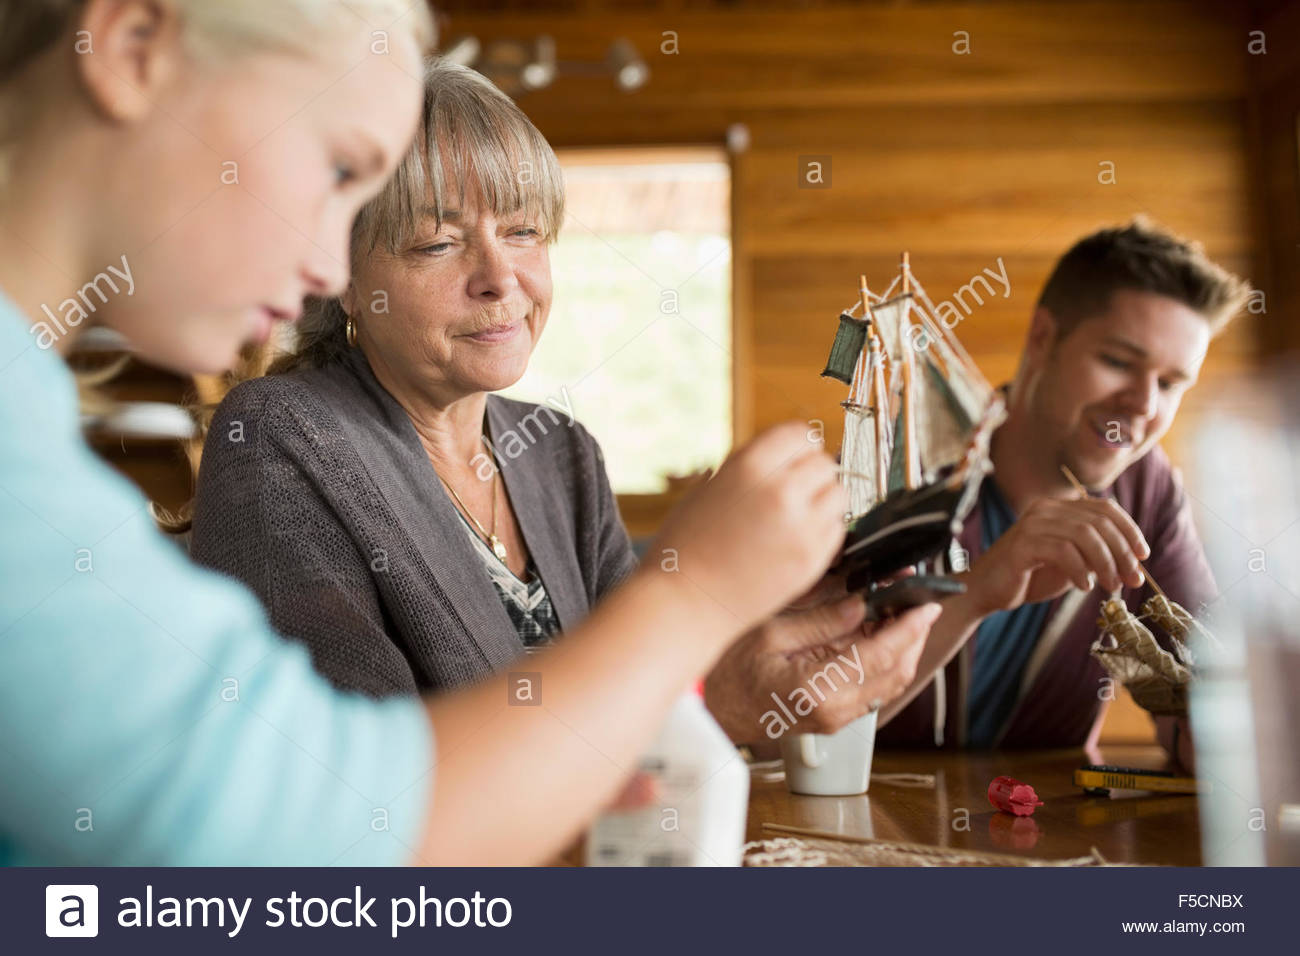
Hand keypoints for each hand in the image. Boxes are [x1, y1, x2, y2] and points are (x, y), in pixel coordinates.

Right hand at [643, 421, 846, 636]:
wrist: (685, 601)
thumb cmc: (685, 546)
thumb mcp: (707, 489)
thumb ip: (745, 468)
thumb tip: (776, 455)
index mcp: (749, 465)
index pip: (800, 434)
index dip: (798, 447)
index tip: (794, 459)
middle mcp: (780, 490)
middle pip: (824, 462)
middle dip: (812, 474)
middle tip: (796, 491)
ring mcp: (801, 526)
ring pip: (838, 494)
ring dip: (823, 500)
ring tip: (799, 516)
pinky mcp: (812, 559)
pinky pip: (837, 529)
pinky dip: (824, 530)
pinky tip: (798, 539)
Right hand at [703, 590, 939, 745]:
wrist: (710, 710)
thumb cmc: (728, 671)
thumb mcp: (771, 632)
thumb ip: (822, 620)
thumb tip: (862, 603)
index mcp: (820, 689)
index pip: (883, 654)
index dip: (910, 626)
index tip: (927, 603)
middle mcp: (835, 710)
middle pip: (897, 672)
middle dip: (915, 636)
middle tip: (920, 603)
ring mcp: (836, 719)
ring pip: (891, 683)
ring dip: (903, 649)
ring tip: (903, 614)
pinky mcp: (834, 717)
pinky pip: (874, 690)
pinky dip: (885, 662)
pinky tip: (878, 636)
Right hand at [965, 494, 1149, 615]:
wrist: (987, 591)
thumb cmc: (1029, 578)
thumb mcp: (1071, 564)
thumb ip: (1096, 557)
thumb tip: (1134, 564)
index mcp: (1059, 508)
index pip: (1105, 508)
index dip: (1130, 530)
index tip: (1143, 557)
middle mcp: (1046, 509)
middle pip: (1099, 522)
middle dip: (1123, 553)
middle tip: (1132, 580)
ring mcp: (1032, 524)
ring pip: (1085, 535)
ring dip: (1106, 563)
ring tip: (1111, 586)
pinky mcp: (1022, 543)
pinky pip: (1063, 551)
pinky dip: (1081, 570)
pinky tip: (1085, 587)